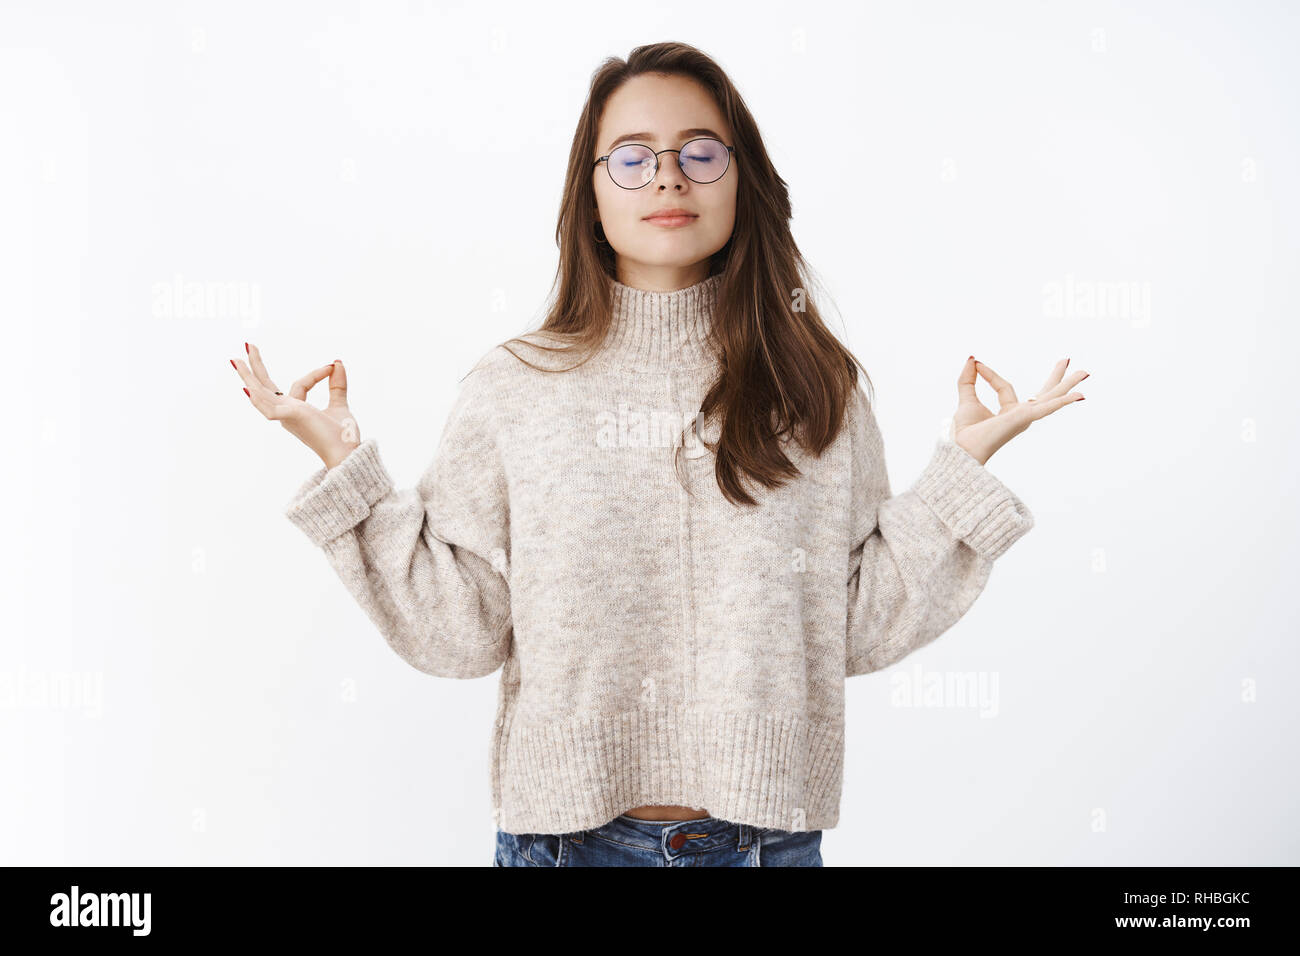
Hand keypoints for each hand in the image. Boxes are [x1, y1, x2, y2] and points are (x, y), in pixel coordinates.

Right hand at [230, 343, 361, 468]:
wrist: (348, 453)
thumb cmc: (342, 436)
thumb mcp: (340, 404)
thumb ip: (337, 385)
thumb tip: (337, 362)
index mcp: (296, 410)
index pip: (300, 384)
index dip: (316, 374)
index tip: (332, 366)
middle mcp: (286, 412)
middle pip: (266, 386)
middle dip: (256, 366)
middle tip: (248, 345)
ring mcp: (286, 415)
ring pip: (262, 393)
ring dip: (249, 376)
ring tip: (236, 360)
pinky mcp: (290, 417)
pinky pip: (270, 408)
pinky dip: (258, 399)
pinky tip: (247, 389)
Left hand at [951, 356, 1087, 465]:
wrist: (962, 447)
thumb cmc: (965, 432)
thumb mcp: (967, 398)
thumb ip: (968, 379)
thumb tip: (972, 359)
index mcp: (1010, 413)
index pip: (1005, 386)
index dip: (990, 374)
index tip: (978, 363)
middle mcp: (1022, 416)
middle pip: (1044, 394)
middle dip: (1056, 377)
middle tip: (1067, 359)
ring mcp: (1026, 417)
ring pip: (1051, 398)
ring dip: (1068, 384)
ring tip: (1085, 372)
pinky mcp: (1025, 418)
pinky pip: (1047, 408)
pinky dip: (1063, 401)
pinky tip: (1080, 396)